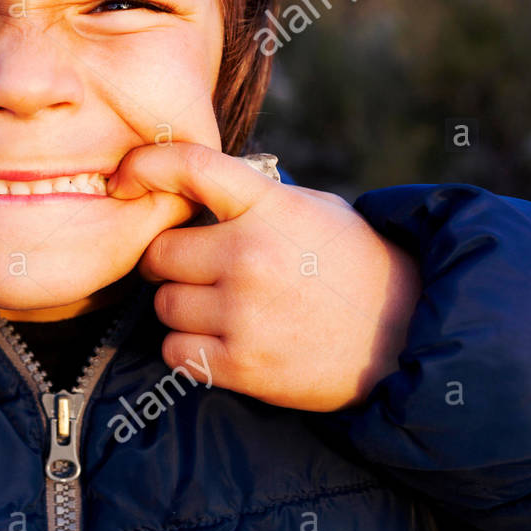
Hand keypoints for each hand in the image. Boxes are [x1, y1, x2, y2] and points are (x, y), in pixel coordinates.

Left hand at [107, 142, 420, 411]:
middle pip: (159, 252)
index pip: (191, 168)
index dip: (145, 167)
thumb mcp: (310, 209)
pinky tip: (221, 340)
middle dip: (170, 261)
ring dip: (181, 306)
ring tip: (223, 308)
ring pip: (163, 304)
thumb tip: (180, 185)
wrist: (407, 335)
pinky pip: (175, 350)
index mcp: (270, 206)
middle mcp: (251, 255)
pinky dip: (188, 348)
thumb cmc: (351, 264)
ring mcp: (245, 312)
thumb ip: (250, 197)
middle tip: (199, 270)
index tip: (122, 179)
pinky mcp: (243, 364)